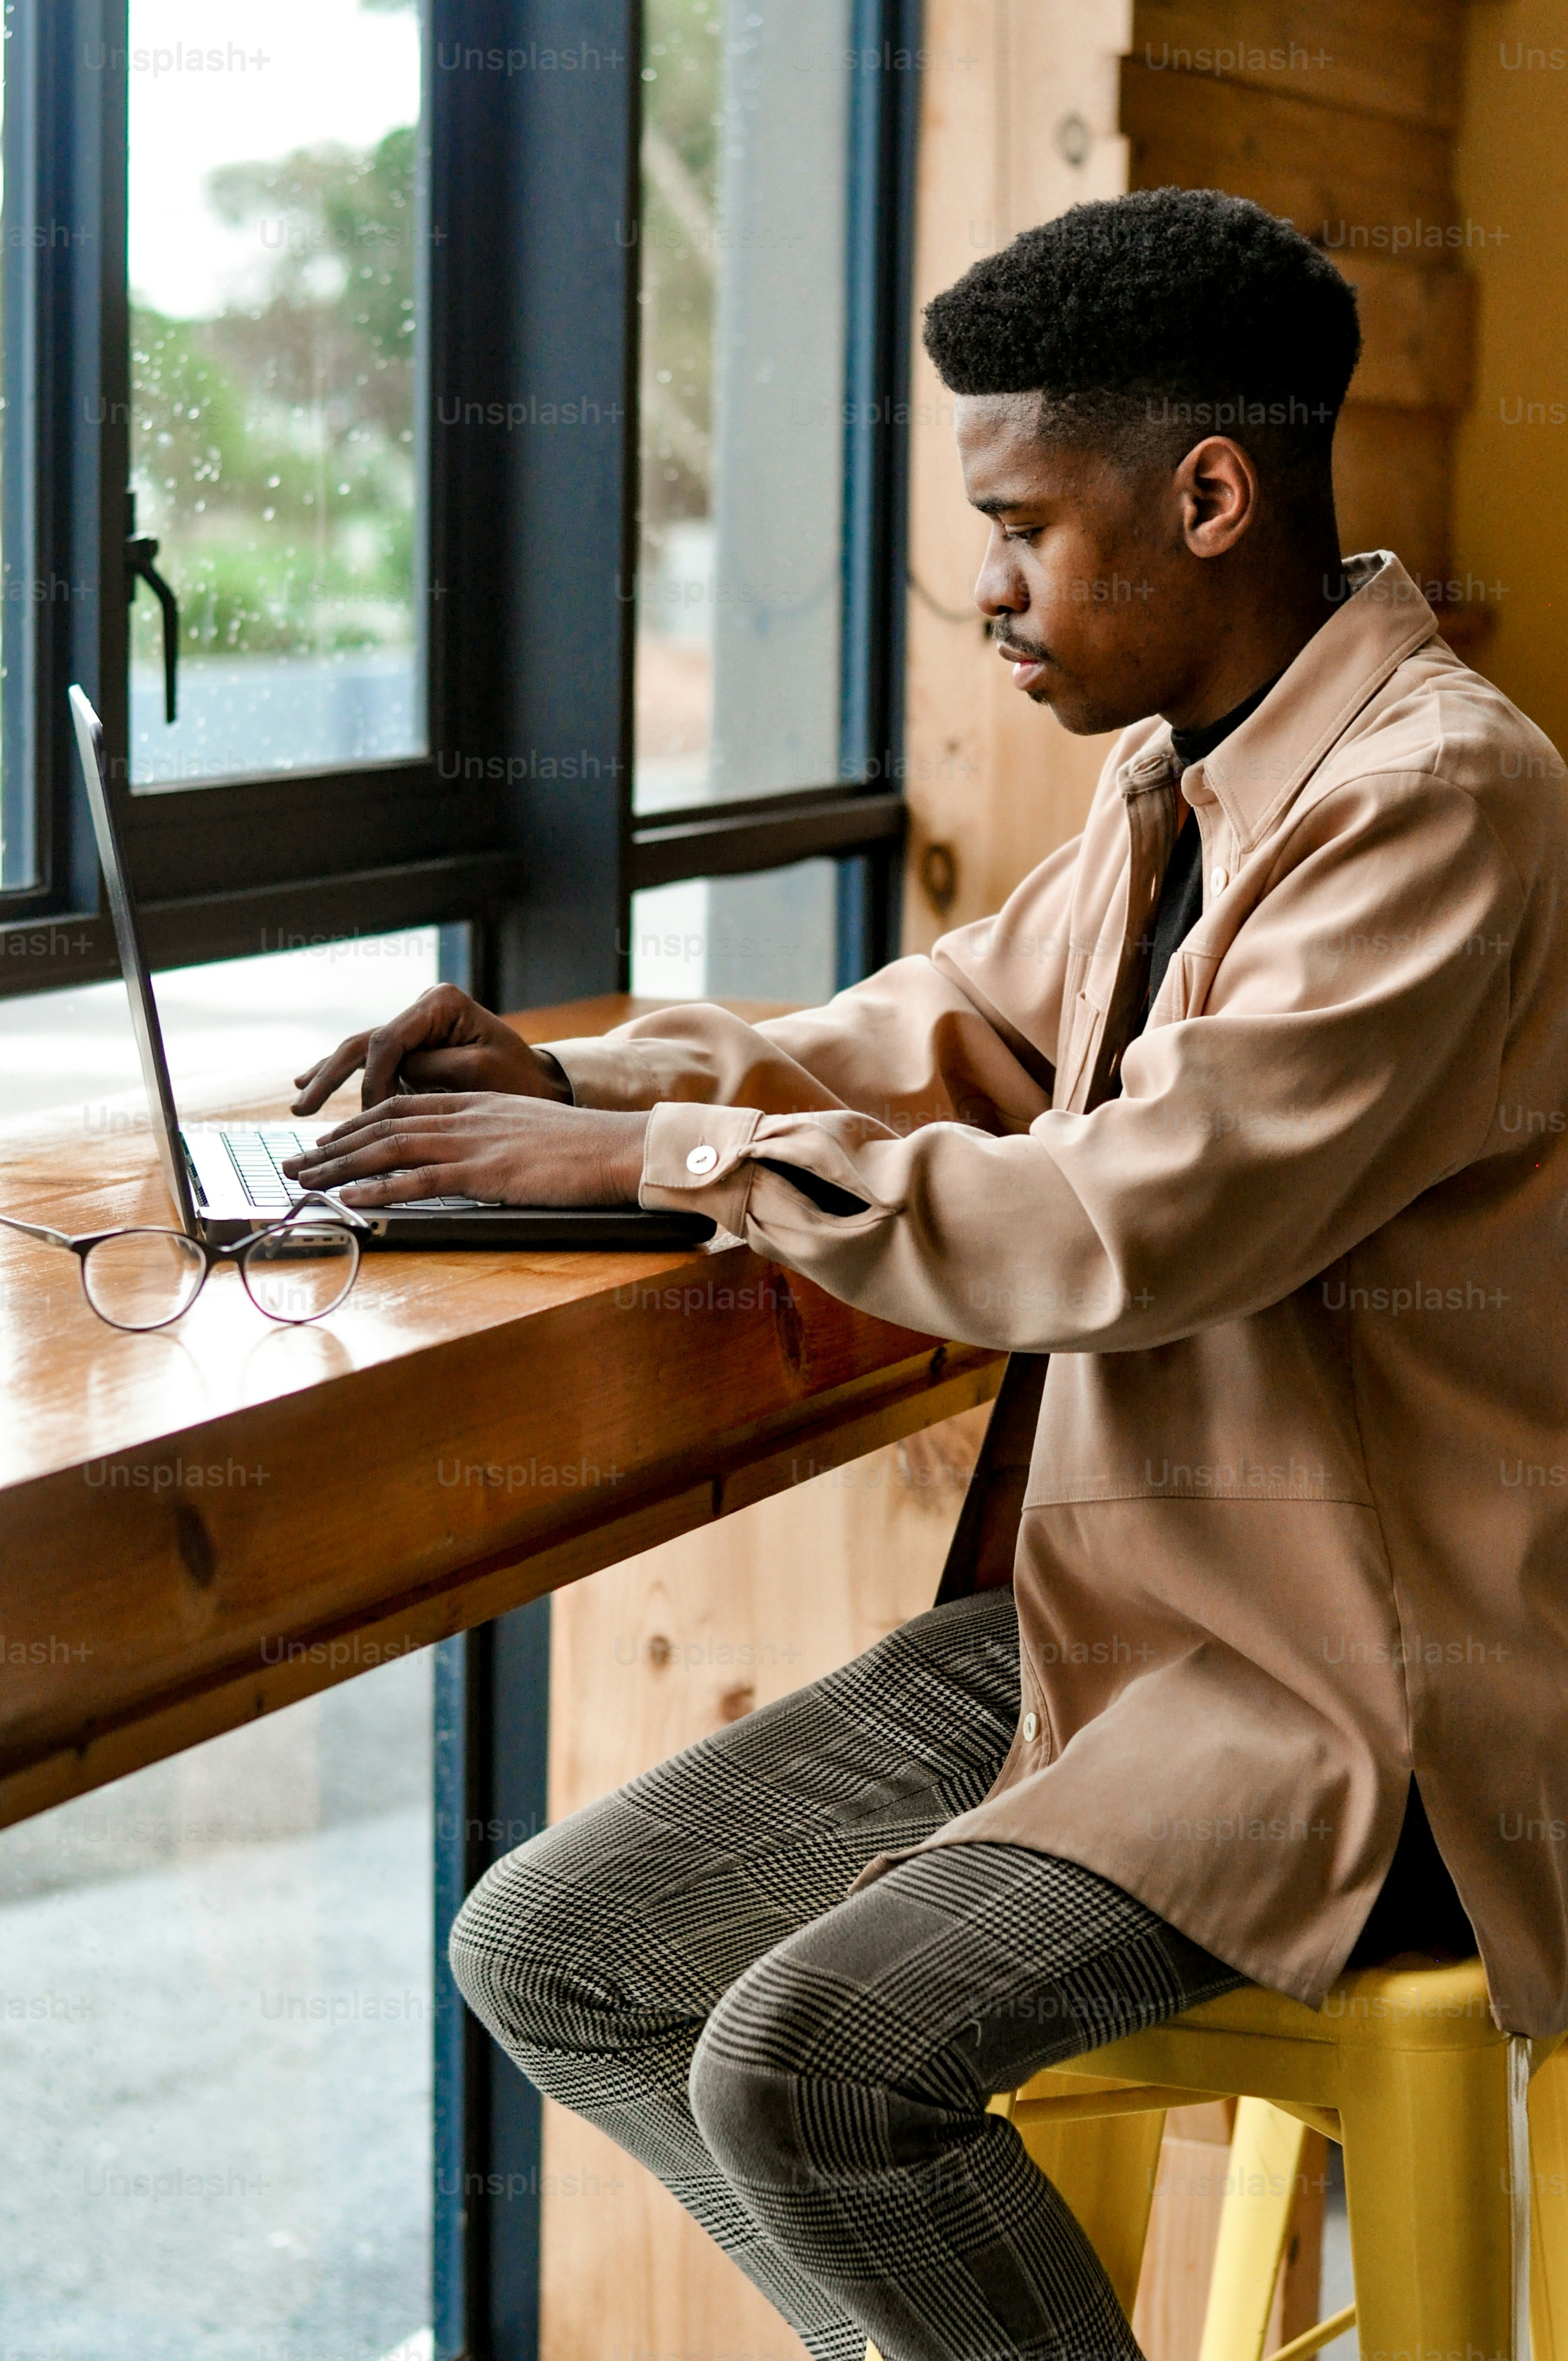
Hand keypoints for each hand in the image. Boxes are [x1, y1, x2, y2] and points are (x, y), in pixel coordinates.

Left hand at [281, 1093, 649, 1208]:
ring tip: (304, 1182)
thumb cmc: (584, 1148)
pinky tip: (349, 1199)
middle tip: (295, 1163)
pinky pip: (420, 1180)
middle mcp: (466, 1116)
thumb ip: (492, 1139)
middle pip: (383, 1124)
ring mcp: (474, 1143)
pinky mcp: (486, 1172)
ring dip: (340, 1166)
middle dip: (333, 1145)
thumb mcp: (528, 1132)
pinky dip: (378, 1189)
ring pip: (390, 1148)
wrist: (620, 1147)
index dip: (358, 1123)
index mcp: (476, 1104)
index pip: (401, 1106)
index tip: (329, 1141)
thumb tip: (470, 1161)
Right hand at [290, 985, 571, 1113]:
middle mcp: (422, 1010)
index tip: (369, 1116)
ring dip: (328, 1077)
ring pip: (360, 1052)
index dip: (373, 1080)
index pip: (389, 1041)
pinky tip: (309, 1084)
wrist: (539, 1085)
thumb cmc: (518, 1079)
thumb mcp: (478, 1073)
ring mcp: (415, 1030)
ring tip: (301, 1103)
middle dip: (332, 1076)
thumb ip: (429, 1071)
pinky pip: (370, 1064)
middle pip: (365, 1042)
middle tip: (303, 1107)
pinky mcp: (412, 1052)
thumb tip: (386, 1083)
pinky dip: (344, 1078)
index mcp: (440, 1003)